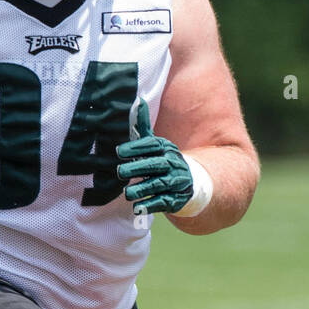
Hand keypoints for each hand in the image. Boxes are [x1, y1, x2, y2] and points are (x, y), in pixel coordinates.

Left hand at [116, 98, 194, 214]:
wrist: (189, 182)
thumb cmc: (164, 161)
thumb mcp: (156, 144)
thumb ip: (144, 127)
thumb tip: (138, 100)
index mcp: (166, 148)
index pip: (152, 146)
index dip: (136, 148)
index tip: (119, 152)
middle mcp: (173, 164)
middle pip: (155, 165)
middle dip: (137, 168)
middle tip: (119, 172)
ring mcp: (176, 182)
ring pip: (158, 185)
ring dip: (142, 189)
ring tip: (127, 193)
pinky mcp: (175, 199)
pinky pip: (162, 202)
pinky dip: (150, 206)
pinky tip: (138, 208)